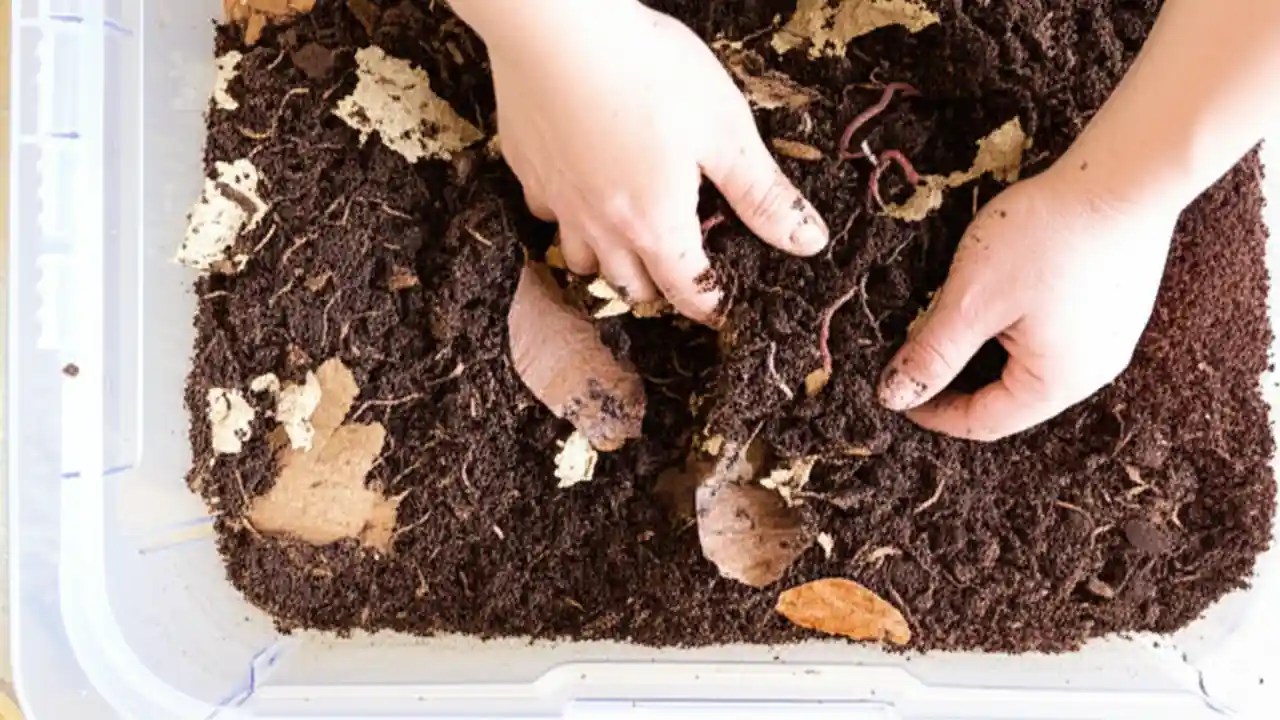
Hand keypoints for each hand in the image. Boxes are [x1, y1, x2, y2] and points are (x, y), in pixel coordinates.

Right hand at [481, 0, 828, 322]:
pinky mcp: (527, 168)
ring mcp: (559, 200)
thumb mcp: (725, 131)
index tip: (722, 309)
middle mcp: (602, 226)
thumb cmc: (648, 72)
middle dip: (659, 289)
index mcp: (657, 224)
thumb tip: (808, 243)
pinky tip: (579, 190)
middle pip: (630, 286)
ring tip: (627, 243)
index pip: (687, 290)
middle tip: (680, 274)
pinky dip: (566, 217)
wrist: (558, 28)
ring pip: (581, 260)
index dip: (711, 305)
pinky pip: (546, 214)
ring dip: (608, 262)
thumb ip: (762, 194)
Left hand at [876, 163, 1179, 440]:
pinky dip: (1014, 331)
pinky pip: (1053, 337)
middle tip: (914, 358)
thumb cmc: (1048, 236)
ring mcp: (1109, 341)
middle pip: (1008, 399)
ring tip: (948, 326)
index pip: (983, 422)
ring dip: (984, 355)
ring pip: (1029, 366)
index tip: (894, 392)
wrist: (1127, 174)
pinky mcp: (1114, 308)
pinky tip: (996, 301)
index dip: (933, 413)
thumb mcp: (972, 299)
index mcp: (1056, 384)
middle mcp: (1091, 373)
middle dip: (957, 384)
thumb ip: (932, 354)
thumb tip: (895, 397)